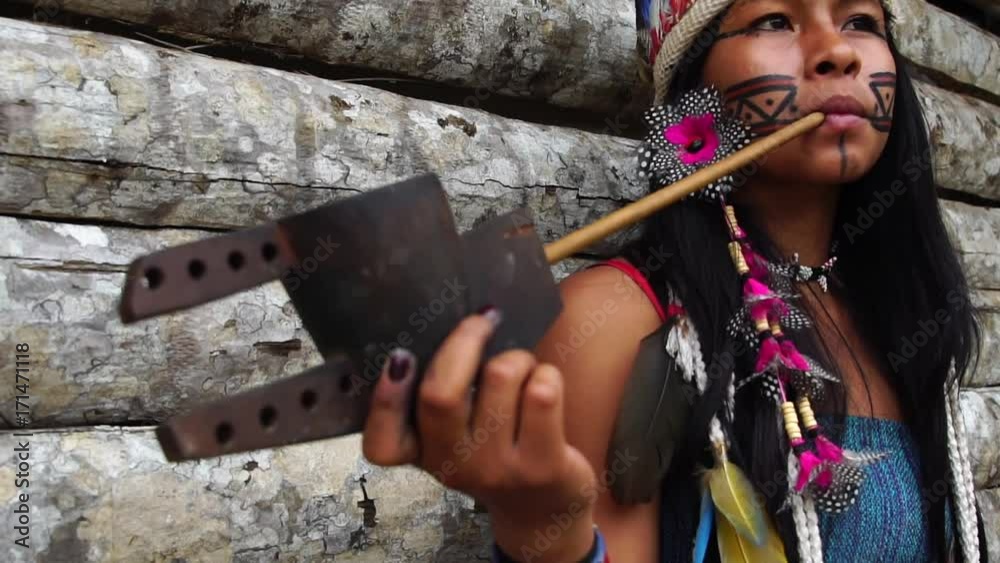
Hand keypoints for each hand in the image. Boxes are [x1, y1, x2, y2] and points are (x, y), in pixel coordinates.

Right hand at [362, 309, 597, 560]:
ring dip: (517, 358)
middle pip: (442, 394)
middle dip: (465, 340)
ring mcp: (497, 469)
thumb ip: (441, 393)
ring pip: (500, 376)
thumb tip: (452, 324)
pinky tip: (545, 386)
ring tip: (523, 370)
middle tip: (482, 322)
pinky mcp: (542, 466)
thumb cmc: (495, 451)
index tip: (401, 357)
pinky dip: (546, 373)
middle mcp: (453, 465)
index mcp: (421, 453)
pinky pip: (542, 391)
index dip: (386, 397)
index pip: (382, 442)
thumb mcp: (455, 434)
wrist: (543, 510)